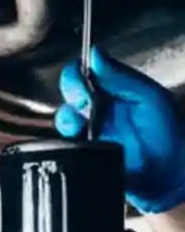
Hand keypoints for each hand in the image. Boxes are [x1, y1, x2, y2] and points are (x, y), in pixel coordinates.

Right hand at [55, 47, 184, 213]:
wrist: (167, 178)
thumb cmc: (169, 137)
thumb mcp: (152, 99)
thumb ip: (123, 77)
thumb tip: (96, 53)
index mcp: (116, 90)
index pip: (86, 71)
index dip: (79, 72)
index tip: (84, 79)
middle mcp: (99, 108)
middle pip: (69, 91)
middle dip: (72, 93)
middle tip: (84, 102)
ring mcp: (90, 131)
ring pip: (63, 116)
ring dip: (67, 118)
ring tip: (80, 125)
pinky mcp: (82, 153)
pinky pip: (62, 143)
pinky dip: (65, 141)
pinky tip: (80, 142)